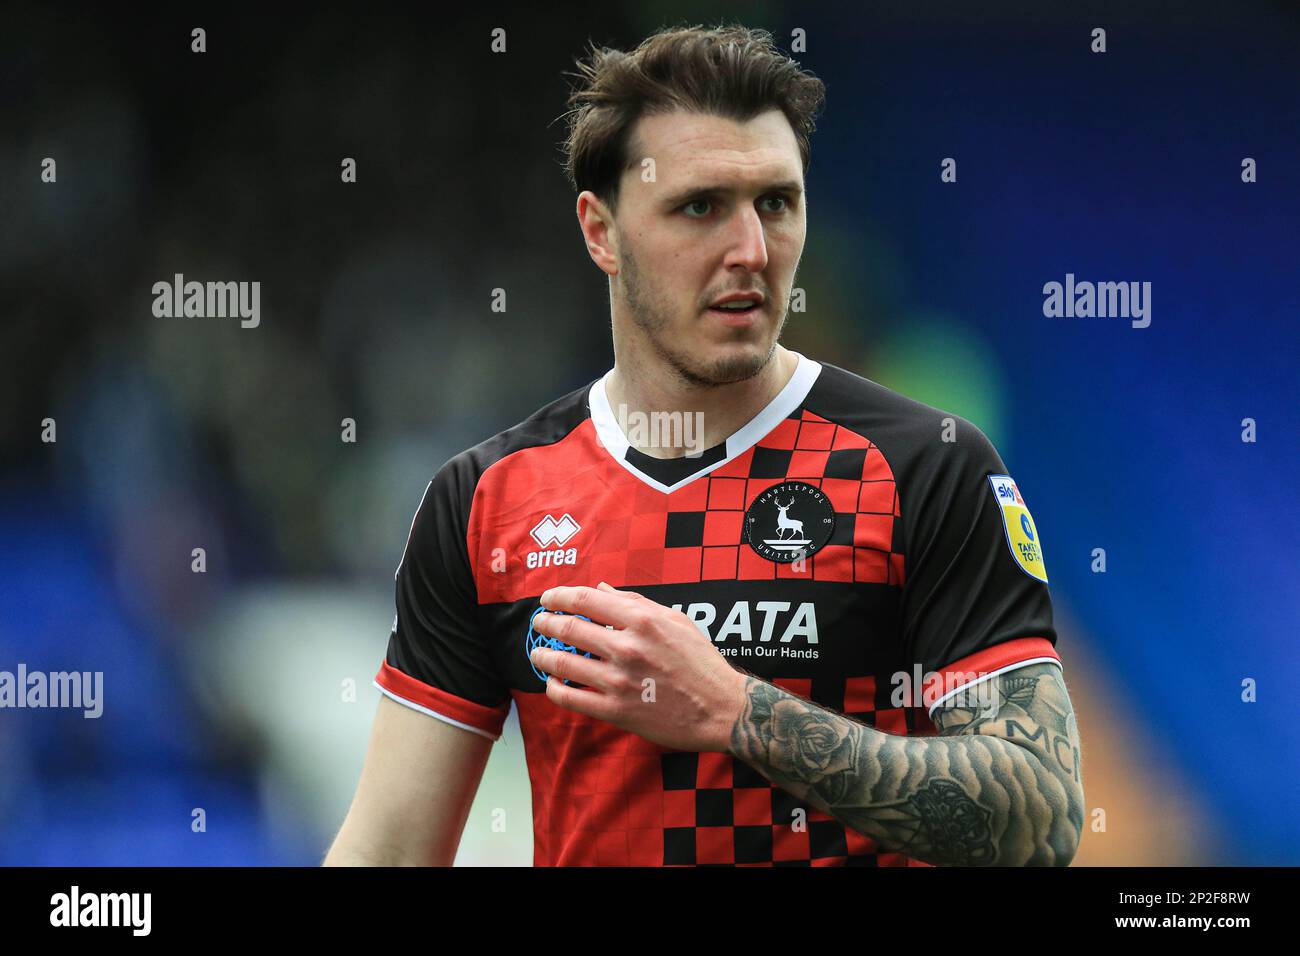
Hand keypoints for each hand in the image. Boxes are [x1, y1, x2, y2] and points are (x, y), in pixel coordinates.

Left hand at [528, 582, 747, 752]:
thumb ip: (637, 602)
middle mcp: (627, 647)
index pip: (586, 600)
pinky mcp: (617, 711)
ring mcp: (620, 681)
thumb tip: (603, 590)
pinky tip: (553, 683)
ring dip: (543, 656)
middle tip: (538, 623)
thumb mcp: (676, 621)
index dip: (559, 597)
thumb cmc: (701, 662)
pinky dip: (555, 688)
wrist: (721, 708)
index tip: (548, 599)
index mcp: (642, 620)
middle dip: (546, 624)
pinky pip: (572, 698)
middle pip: (569, 629)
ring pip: (564, 663)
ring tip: (538, 653)